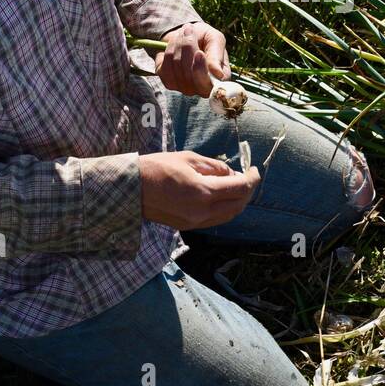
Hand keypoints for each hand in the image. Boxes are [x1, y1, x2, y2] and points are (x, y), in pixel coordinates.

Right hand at [138, 151, 259, 229]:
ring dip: (238, 202)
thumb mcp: (188, 159)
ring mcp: (195, 222)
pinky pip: (215, 220)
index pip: (240, 188)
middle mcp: (202, 211)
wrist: (130, 189)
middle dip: (248, 191)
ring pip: (228, 216)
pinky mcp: (188, 226)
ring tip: (236, 186)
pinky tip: (222, 197)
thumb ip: (214, 167)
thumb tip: (232, 174)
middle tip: (248, 177)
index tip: (255, 169)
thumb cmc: (156, 168)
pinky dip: (224, 209)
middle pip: (238, 205)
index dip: (252, 178)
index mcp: (203, 192)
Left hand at [156, 22, 230, 98]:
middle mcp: (202, 88)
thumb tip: (218, 74)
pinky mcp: (169, 83)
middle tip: (189, 30)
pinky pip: (165, 68)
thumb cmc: (205, 37)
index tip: (199, 52)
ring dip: (178, 46)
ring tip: (183, 34)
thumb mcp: (215, 39)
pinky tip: (174, 46)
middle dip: (187, 49)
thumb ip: (217, 55)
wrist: (185, 35)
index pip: (210, 86)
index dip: (202, 71)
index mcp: (219, 79)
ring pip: (177, 68)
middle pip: (190, 75)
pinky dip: (168, 52)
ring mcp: (184, 88)